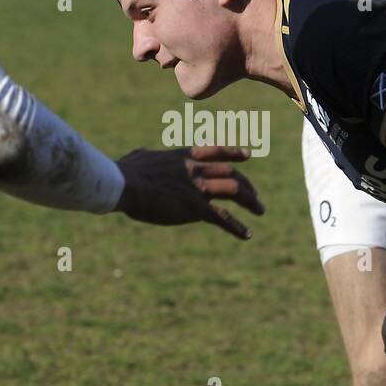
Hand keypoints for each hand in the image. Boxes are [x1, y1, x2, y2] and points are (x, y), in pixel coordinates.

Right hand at [115, 145, 264, 238]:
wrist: (124, 183)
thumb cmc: (125, 171)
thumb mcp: (140, 157)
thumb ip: (147, 156)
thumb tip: (140, 154)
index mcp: (184, 156)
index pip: (215, 151)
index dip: (233, 153)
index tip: (247, 156)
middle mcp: (196, 169)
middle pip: (231, 173)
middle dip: (247, 184)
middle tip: (255, 194)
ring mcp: (198, 188)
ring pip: (235, 191)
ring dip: (251, 202)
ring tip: (260, 210)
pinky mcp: (195, 208)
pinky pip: (223, 218)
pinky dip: (237, 226)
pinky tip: (247, 234)